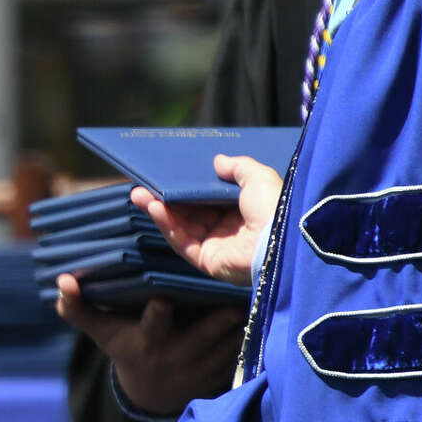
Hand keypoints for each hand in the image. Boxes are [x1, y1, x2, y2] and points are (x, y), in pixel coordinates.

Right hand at [54, 276, 244, 416]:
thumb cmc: (123, 348)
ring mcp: (203, 365)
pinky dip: (250, 335)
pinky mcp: (223, 370)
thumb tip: (63, 279)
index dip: (158, 315)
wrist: (151, 394)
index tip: (163, 300)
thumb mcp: (99, 331)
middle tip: (231, 297)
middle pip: (202, 335)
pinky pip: (240, 352)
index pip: (153, 327)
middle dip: (217, 319)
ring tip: (254, 296)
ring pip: (227, 342)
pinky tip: (262, 311)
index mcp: (147, 341)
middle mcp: (176, 355)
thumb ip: (76, 307)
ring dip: (241, 324)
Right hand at [131, 154, 281, 285]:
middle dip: (166, 198)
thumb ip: (238, 166)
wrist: (281, 240)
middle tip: (145, 184)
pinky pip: (181, 242)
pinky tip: (153, 208)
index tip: (169, 176)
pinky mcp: (208, 261)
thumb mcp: (259, 177)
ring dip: (159, 210)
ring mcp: (217, 246)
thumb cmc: (276, 208)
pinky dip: (166, 225)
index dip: (188, 188)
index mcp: (244, 211)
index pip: (209, 199)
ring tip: (139, 194)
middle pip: (190, 213)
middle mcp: (229, 229)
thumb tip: (218, 160)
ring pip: (181, 227)